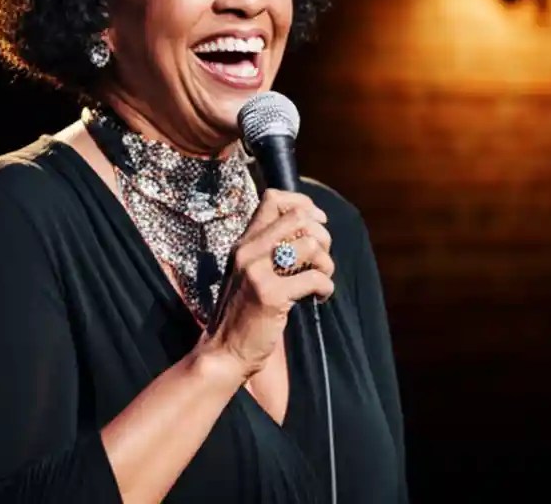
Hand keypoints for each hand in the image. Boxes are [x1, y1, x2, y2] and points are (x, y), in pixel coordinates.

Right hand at [197, 189, 334, 380]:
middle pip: (298, 217)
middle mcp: (247, 251)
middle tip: (320, 260)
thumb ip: (268, 250)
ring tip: (321, 280)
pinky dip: (325, 288)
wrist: (224, 352)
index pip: (273, 198)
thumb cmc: (242, 314)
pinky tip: (319, 298)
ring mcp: (257, 272)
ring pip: (310, 245)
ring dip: (326, 264)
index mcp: (243, 243)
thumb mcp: (249, 273)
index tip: (316, 224)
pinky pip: (314, 279)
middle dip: (321, 236)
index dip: (303, 204)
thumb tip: (308, 230)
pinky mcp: (270, 296)